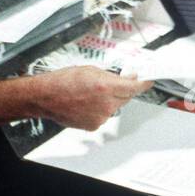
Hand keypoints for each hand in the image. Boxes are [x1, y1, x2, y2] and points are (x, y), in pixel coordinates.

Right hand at [31, 66, 151, 130]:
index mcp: (106, 86)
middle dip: (122, 90)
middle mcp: (106, 104)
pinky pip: (104, 116)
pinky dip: (100, 110)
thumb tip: (127, 77)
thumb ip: (112, 76)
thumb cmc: (63, 81)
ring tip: (90, 94)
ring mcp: (101, 117)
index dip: (144, 84)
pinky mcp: (94, 125)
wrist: (45, 97)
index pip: (134, 87)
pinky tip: (86, 103)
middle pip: (126, 97)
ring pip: (114, 107)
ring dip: (109, 100)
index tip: (149, 81)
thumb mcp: (90, 70)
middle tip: (111, 84)